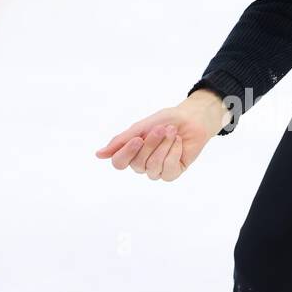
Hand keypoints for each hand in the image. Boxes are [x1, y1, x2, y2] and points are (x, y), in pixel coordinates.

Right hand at [96, 96, 226, 181]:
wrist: (192, 118)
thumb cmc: (166, 120)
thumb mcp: (141, 127)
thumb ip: (121, 141)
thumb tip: (98, 155)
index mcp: (131, 152)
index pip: (119, 163)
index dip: (127, 152)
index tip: (138, 138)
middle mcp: (142, 164)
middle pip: (137, 164)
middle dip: (151, 144)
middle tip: (162, 129)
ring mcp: (157, 170)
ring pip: (153, 167)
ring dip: (164, 146)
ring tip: (172, 132)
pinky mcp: (173, 172)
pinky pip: (168, 169)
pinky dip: (174, 152)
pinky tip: (179, 142)